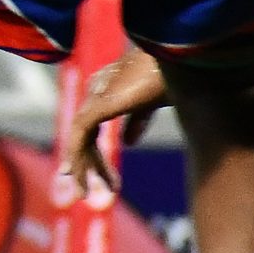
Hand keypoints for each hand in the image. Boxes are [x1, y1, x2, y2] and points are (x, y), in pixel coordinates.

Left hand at [61, 44, 166, 193]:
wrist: (179, 58)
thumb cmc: (172, 73)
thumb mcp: (152, 101)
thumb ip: (138, 119)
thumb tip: (128, 143)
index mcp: (108, 87)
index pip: (93, 125)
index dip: (94, 155)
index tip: (109, 183)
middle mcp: (98, 89)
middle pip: (85, 133)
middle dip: (88, 164)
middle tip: (90, 194)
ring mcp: (97, 94)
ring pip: (80, 135)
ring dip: (82, 166)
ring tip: (84, 194)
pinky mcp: (101, 102)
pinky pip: (80, 131)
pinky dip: (75, 153)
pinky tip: (74, 173)